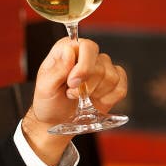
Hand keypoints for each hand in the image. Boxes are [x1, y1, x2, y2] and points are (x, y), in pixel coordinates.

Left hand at [23, 36, 127, 165]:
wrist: (57, 120)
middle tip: (71, 94)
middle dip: (87, 85)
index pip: (87, 46)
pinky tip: (94, 102)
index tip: (71, 83)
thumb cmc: (48, 101)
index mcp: (68, 49)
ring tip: (79, 98)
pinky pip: (120, 89)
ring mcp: (103, 68)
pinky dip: (107, 100)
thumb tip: (69, 50)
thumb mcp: (45, 87)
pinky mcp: (114, 83)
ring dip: (94, 93)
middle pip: (102, 63)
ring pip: (112, 77)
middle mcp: (87, 55)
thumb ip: (57, 69)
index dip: (83, 67)